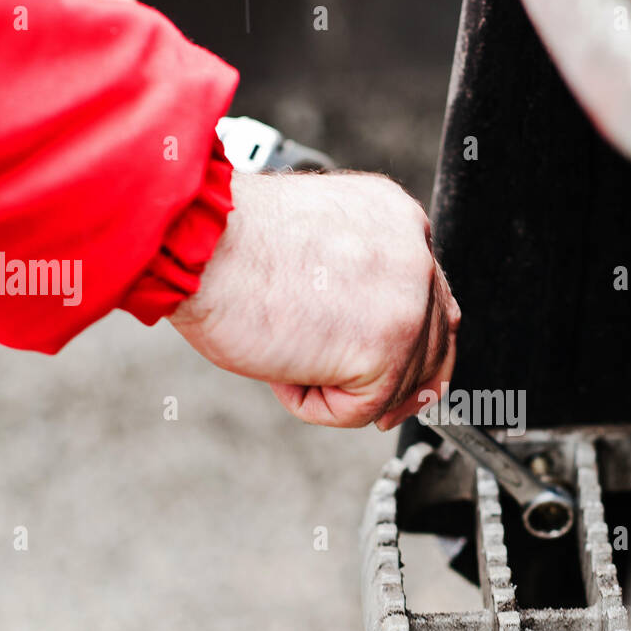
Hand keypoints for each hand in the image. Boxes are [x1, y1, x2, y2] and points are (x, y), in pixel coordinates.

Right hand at [170, 171, 459, 429]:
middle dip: (393, 382)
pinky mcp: (386, 352)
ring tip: (285, 352)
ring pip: (397, 384)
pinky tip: (283, 369)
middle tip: (345, 394)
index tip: (379, 370)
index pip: (431, 299)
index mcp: (399, 221)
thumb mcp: (316, 241)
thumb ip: (358, 275)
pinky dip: (315, 406)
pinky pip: (361, 410)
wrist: (199, 242)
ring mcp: (408, 306)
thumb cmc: (229, 242)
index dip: (406, 344)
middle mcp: (415, 256)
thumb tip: (366, 327)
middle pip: (432, 345)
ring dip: (336, 387)